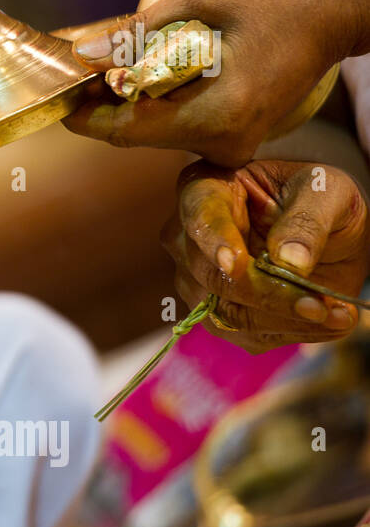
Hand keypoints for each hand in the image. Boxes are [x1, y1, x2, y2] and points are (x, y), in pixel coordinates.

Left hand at [66, 0, 369, 166]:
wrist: (339, 4)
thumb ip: (136, 31)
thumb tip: (82, 54)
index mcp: (220, 114)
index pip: (125, 130)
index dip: (82, 113)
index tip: (56, 90)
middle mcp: (226, 142)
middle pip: (136, 133)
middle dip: (100, 101)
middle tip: (71, 68)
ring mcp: (232, 143)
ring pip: (154, 129)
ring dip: (125, 97)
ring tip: (99, 63)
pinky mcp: (234, 134)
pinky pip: (177, 122)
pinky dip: (154, 96)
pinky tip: (140, 66)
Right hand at [163, 159, 369, 351]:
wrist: (326, 231)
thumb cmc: (317, 197)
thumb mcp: (325, 191)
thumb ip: (307, 220)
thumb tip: (289, 262)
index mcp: (206, 191)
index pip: (201, 216)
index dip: (214, 241)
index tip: (235, 264)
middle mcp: (189, 239)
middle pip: (210, 275)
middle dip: (265, 293)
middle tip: (318, 304)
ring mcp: (199, 281)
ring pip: (225, 314)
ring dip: (284, 320)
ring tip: (337, 314)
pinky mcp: (220, 315)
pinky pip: (249, 335)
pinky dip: (296, 332)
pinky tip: (332, 319)